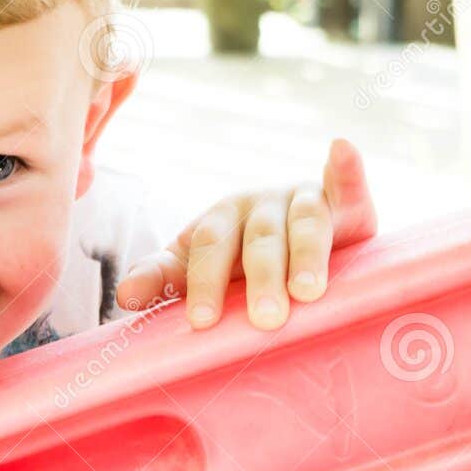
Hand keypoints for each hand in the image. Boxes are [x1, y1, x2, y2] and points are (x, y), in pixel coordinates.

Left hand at [114, 138, 377, 330]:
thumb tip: (124, 295)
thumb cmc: (240, 262)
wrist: (298, 237)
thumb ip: (163, 278)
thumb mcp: (200, 268)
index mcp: (221, 221)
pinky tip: (342, 149)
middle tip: (264, 321)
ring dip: (307, 255)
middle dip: (260, 279)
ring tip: (307, 292)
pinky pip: (347, 182)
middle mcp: (260, 206)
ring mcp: (303, 201)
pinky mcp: (346, 202)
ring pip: (305, 226)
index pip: (208, 249)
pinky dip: (347, 166)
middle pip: (259, 242)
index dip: (203, 282)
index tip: (200, 322)